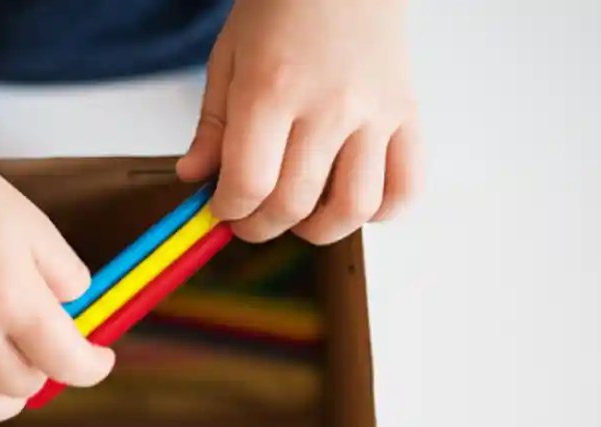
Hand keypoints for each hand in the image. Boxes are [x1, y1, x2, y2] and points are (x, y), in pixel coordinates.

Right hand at [0, 143, 114, 421]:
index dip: (93, 368)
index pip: (68, 364)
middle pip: (25, 386)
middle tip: (41, 346)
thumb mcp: (35, 227)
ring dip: (4, 396)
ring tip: (9, 375)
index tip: (98, 360)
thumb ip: (68, 277)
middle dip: (45, 368)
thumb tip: (76, 315)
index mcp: (11, 298)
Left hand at [178, 0, 421, 243]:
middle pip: (293, 203)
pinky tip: (351, 200)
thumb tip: (193, 179)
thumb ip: (212, 125)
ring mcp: (374, 112)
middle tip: (250, 218)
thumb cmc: (282, 5)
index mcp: (271, 88)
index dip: (228, 211)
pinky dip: (379, 211)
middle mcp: (328, 104)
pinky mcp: (407, 114)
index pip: (248, 184)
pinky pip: (405, 186)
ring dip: (319, 230)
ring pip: (353, 208)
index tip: (222, 209)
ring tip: (300, 218)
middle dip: (260, 226)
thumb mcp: (229, 57)